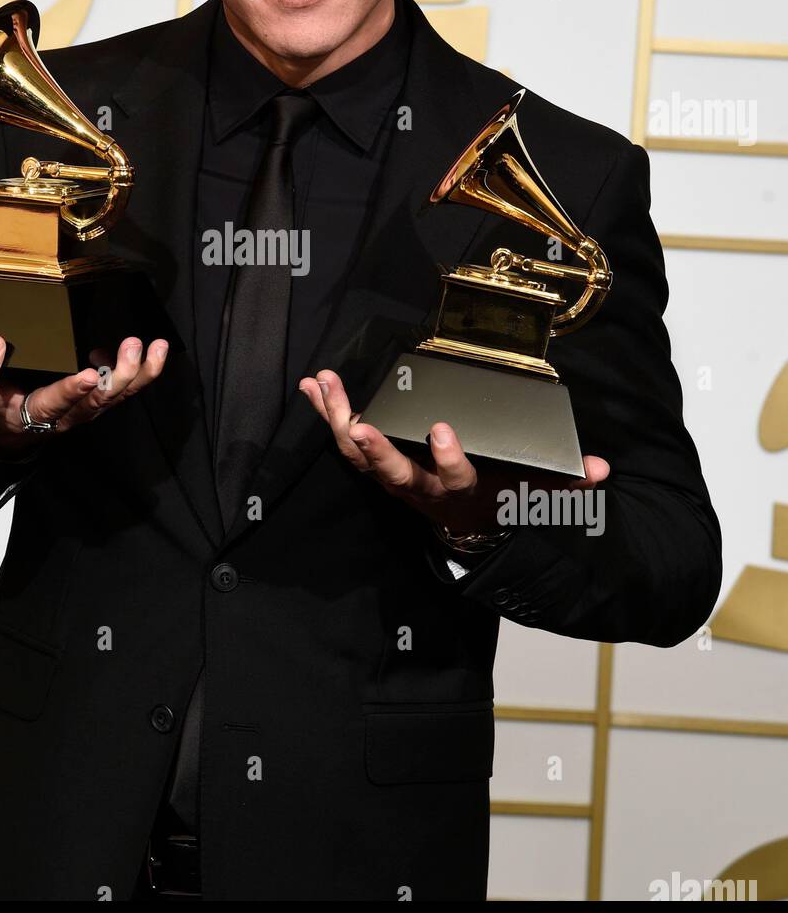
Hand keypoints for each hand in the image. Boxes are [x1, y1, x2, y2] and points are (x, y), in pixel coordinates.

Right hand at [0, 331, 168, 457]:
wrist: (6, 433)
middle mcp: (32, 415)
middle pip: (53, 407)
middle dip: (74, 393)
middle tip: (90, 373)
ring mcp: (69, 412)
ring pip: (100, 403)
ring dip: (121, 377)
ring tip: (133, 348)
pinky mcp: (95, 403)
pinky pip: (125, 391)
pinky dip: (144, 372)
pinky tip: (158, 348)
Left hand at [299, 368, 609, 537]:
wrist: (468, 528)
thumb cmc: (500, 497)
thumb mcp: (536, 495)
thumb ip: (566, 483)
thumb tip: (602, 469)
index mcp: (460, 492)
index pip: (455, 478)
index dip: (448, 457)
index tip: (442, 430)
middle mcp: (420, 489)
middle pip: (392, 473)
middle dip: (375, 449)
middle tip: (359, 424)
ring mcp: (392, 480)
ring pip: (358, 455)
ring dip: (338, 420)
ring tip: (324, 384)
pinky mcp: (374, 466)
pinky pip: (344, 442)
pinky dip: (327, 415)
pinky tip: (311, 387)